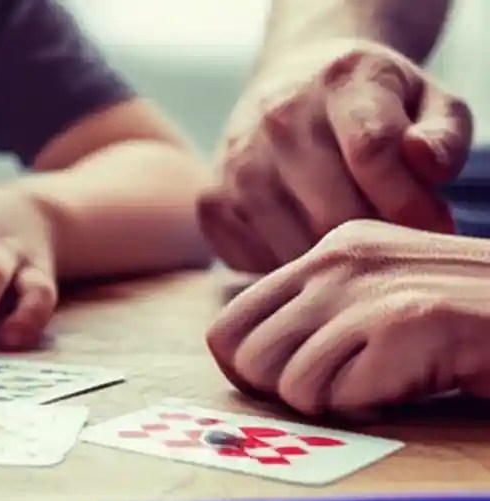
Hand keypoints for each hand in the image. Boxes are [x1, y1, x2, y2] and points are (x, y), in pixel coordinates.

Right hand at [199, 39, 471, 272]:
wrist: (296, 87)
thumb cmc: (375, 106)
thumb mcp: (429, 102)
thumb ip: (444, 134)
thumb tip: (425, 164)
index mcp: (340, 80)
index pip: (373, 150)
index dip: (409, 202)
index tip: (434, 225)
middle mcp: (278, 117)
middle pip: (332, 211)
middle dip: (374, 238)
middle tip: (391, 238)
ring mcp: (237, 163)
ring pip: (293, 246)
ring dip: (328, 260)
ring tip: (351, 242)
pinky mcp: (212, 202)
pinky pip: (254, 261)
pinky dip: (284, 265)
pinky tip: (305, 241)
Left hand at [207, 220, 489, 416]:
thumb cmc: (466, 325)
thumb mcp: (382, 300)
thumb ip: (317, 319)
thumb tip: (243, 365)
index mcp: (329, 251)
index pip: (229, 326)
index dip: (246, 371)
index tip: (293, 384)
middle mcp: (338, 263)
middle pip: (244, 357)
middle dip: (284, 393)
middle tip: (343, 389)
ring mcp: (368, 291)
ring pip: (285, 383)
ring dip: (331, 403)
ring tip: (384, 382)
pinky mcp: (401, 325)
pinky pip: (337, 397)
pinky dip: (370, 408)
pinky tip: (411, 384)